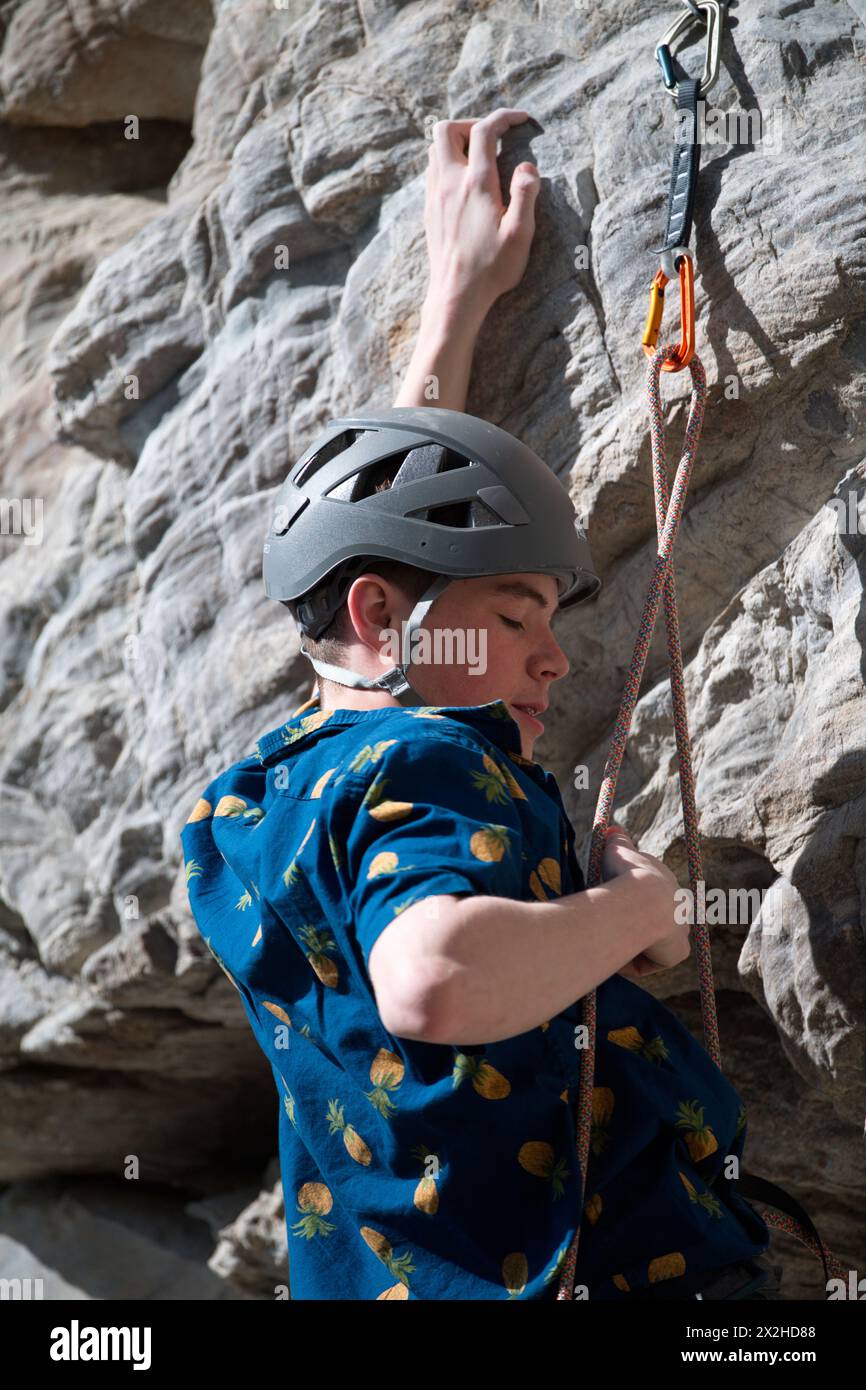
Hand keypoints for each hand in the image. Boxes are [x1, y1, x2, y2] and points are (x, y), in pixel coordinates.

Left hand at [424, 108, 540, 320]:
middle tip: (493, 138)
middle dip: (471, 124)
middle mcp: (450, 184)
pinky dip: (447, 163)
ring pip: (434, 149)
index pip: (484, 131)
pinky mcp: (429, 211)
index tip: (522, 119)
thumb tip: (528, 166)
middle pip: (446, 129)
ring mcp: (435, 197)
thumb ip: (526, 195)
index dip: (504, 117)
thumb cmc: (491, 269)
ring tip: (479, 156)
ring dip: (456, 143)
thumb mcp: (520, 235)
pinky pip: (432, 171)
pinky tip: (465, 182)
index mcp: (476, 184)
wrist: (456, 296)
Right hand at [600, 824, 689, 978]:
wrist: (643, 898)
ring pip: (651, 942)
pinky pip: (652, 962)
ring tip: (609, 941)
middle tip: (608, 926)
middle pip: (653, 920)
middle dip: (632, 925)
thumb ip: (616, 839)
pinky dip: (634, 961)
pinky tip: (619, 954)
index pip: (648, 894)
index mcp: (664, 882)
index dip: (628, 900)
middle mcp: (678, 905)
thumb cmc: (626, 873)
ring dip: (631, 943)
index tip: (610, 904)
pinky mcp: (678, 952)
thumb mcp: (617, 850)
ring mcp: (680, 930)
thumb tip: (610, 828)